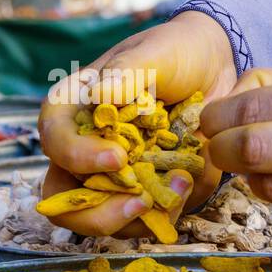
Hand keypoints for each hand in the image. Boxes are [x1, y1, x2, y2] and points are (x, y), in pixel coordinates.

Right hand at [38, 10, 233, 234]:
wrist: (216, 67)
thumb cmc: (174, 52)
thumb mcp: (154, 51)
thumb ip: (128, 71)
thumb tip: (102, 96)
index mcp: (72, 113)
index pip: (54, 143)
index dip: (77, 157)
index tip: (117, 157)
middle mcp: (82, 152)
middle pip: (62, 199)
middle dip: (96, 213)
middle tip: (138, 203)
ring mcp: (110, 177)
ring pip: (97, 219)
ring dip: (135, 218)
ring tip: (180, 187)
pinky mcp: (142, 192)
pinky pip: (139, 220)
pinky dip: (161, 216)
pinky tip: (186, 187)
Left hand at [201, 68, 271, 240]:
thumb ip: (257, 89)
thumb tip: (215, 114)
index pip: (252, 109)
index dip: (218, 118)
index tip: (212, 123)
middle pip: (253, 148)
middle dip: (225, 150)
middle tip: (225, 149)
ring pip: (270, 187)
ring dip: (258, 180)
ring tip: (270, 168)